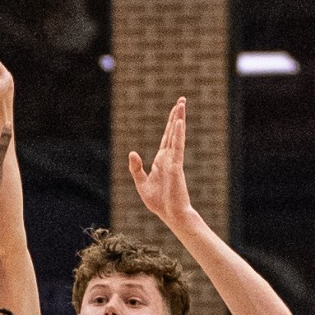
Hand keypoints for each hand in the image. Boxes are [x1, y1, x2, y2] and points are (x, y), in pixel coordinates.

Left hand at [127, 98, 194, 227]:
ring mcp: (174, 161)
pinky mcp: (176, 166)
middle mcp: (169, 157)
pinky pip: (177, 147)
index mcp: (162, 160)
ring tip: (182, 104)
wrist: (170, 214)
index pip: (167, 137)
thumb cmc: (158, 202)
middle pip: (173, 131)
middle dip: (177, 115)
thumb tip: (132, 152)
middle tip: (182, 100)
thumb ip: (136, 168)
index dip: (171, 123)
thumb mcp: (141, 183)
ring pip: (176, 135)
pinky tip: (180, 122)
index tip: (175, 110)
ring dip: (179, 119)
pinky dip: (178, 134)